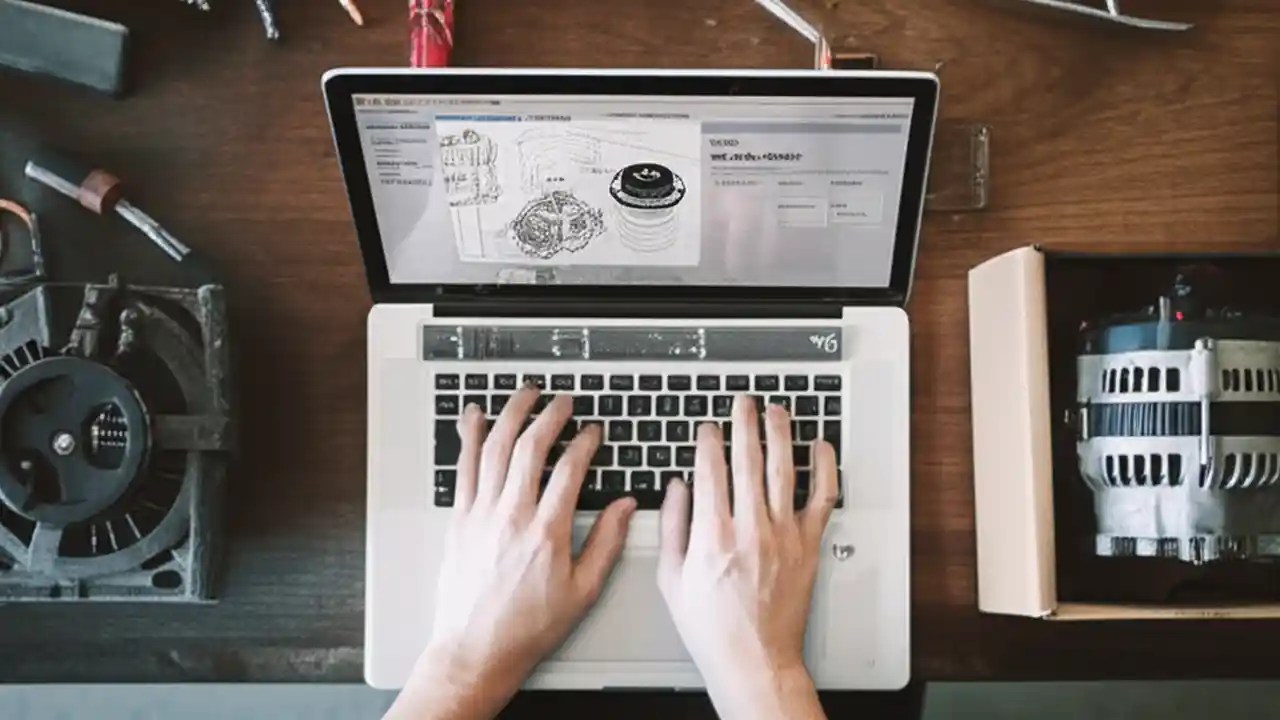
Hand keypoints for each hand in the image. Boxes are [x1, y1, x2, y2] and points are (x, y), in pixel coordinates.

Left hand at [386, 386, 636, 719]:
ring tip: (525, 395)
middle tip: (562, 401)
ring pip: (495, 449)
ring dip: (511, 415)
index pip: (569, 470)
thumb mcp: (582, 591)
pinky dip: (469, 438)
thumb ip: (606, 544)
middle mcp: (511, 516)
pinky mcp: (459, 520)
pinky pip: (463, 468)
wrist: (475, 650)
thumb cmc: (527, 628)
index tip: (593, 431)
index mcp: (546, 533)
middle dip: (550, 416)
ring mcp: (480, 515)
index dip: (584, 442)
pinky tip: (475, 418)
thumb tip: (625, 508)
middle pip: (531, 448)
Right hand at [658, 396, 838, 719]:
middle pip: (747, 459)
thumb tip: (676, 488)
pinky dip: (825, 468)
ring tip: (775, 411)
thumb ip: (672, 527)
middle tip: (743, 402)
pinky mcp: (809, 545)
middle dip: (744, 423)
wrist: (753, 659)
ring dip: (780, 433)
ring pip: (784, 469)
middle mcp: (750, 528)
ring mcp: (784, 534)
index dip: (708, 440)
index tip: (708, 428)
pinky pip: (822, 497)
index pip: (710, 469)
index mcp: (712, 534)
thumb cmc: (712, 627)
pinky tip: (821, 447)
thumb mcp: (670, 579)